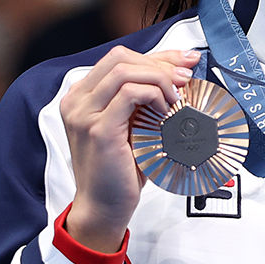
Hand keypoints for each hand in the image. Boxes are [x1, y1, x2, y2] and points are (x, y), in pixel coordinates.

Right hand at [60, 46, 199, 250]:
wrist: (104, 207)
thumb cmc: (121, 171)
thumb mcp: (135, 125)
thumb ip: (146, 99)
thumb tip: (179, 73)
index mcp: (83, 96)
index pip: (120, 59)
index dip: (157, 56)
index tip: (186, 61)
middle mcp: (77, 100)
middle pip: (120, 57)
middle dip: (160, 63)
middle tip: (186, 78)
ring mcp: (83, 113)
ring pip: (124, 70)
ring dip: (158, 78)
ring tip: (177, 97)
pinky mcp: (97, 129)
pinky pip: (129, 93)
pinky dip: (153, 95)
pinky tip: (165, 110)